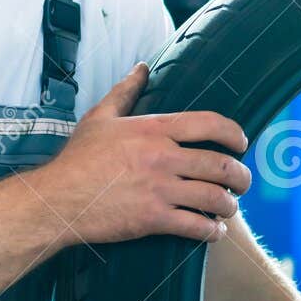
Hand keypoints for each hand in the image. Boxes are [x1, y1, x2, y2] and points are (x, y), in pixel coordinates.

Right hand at [41, 62, 251, 245]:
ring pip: (215, 198)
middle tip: (243, 183)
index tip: (241, 143)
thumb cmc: (77, 160)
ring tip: (228, 208)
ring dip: (229, 206)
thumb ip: (126, 92)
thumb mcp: (100, 118)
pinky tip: (213, 232)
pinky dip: (211, 231)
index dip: (234, 133)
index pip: (210, 123)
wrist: (57, 200)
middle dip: (241, 177)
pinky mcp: (153, 219)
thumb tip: (141, 68)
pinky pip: (196, 226)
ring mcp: (160, 189)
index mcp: (153, 129)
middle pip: (220, 165)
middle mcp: (162, 157)